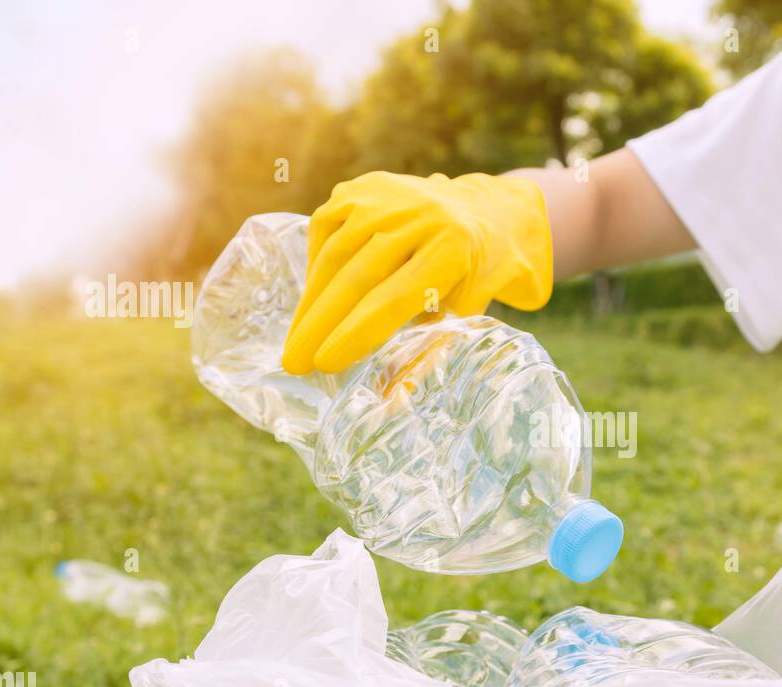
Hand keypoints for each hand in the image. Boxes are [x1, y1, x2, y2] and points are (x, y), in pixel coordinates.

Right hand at [281, 171, 553, 373]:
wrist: (487, 213)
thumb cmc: (478, 275)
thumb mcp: (467, 313)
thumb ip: (428, 353)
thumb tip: (388, 405)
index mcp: (452, 248)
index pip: (393, 298)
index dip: (356, 333)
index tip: (324, 364)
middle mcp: (419, 213)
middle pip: (357, 276)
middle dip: (320, 324)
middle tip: (294, 364)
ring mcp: (387, 194)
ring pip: (335, 254)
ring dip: (311, 302)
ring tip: (297, 342)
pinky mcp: (363, 187)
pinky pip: (325, 228)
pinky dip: (316, 266)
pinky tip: (314, 298)